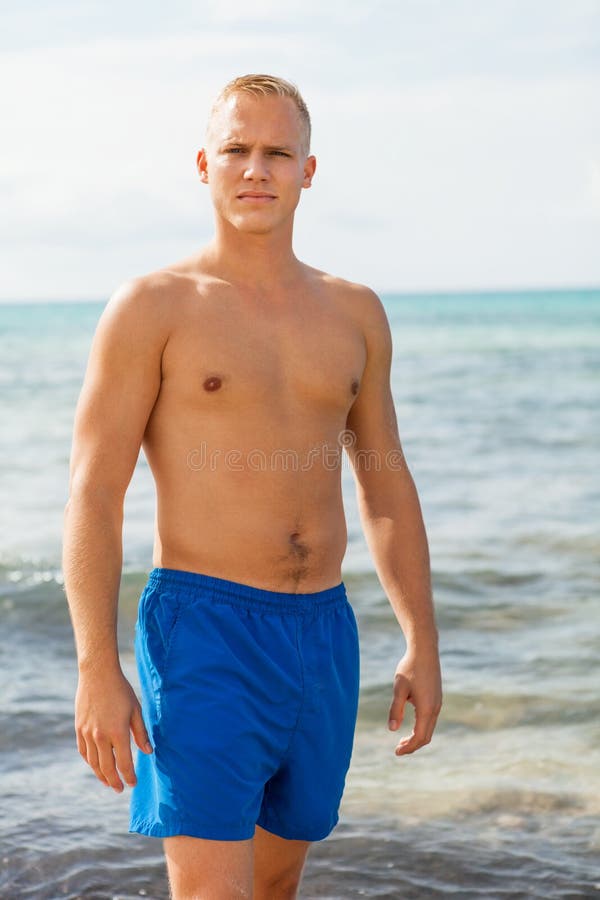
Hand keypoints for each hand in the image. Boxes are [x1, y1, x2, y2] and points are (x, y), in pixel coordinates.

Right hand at [75, 668, 152, 791]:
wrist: (97, 674)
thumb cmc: (121, 691)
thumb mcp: (136, 710)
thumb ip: (141, 733)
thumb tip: (148, 752)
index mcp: (118, 733)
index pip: (124, 763)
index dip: (129, 776)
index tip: (133, 783)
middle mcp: (100, 736)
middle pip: (107, 768)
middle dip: (114, 781)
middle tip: (120, 789)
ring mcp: (87, 733)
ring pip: (93, 763)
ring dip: (101, 775)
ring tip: (108, 781)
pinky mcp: (79, 728)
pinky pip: (83, 751)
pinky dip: (90, 762)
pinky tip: (96, 765)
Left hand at [387, 646, 441, 755]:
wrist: (425, 650)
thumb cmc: (409, 668)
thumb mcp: (399, 689)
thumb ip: (395, 710)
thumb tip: (392, 730)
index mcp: (427, 708)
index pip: (419, 736)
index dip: (408, 747)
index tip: (396, 752)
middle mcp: (435, 708)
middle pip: (426, 736)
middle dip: (413, 745)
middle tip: (397, 749)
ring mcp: (438, 703)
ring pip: (429, 728)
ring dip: (417, 736)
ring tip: (402, 740)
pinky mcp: (437, 697)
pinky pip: (430, 719)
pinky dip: (421, 727)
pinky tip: (410, 724)